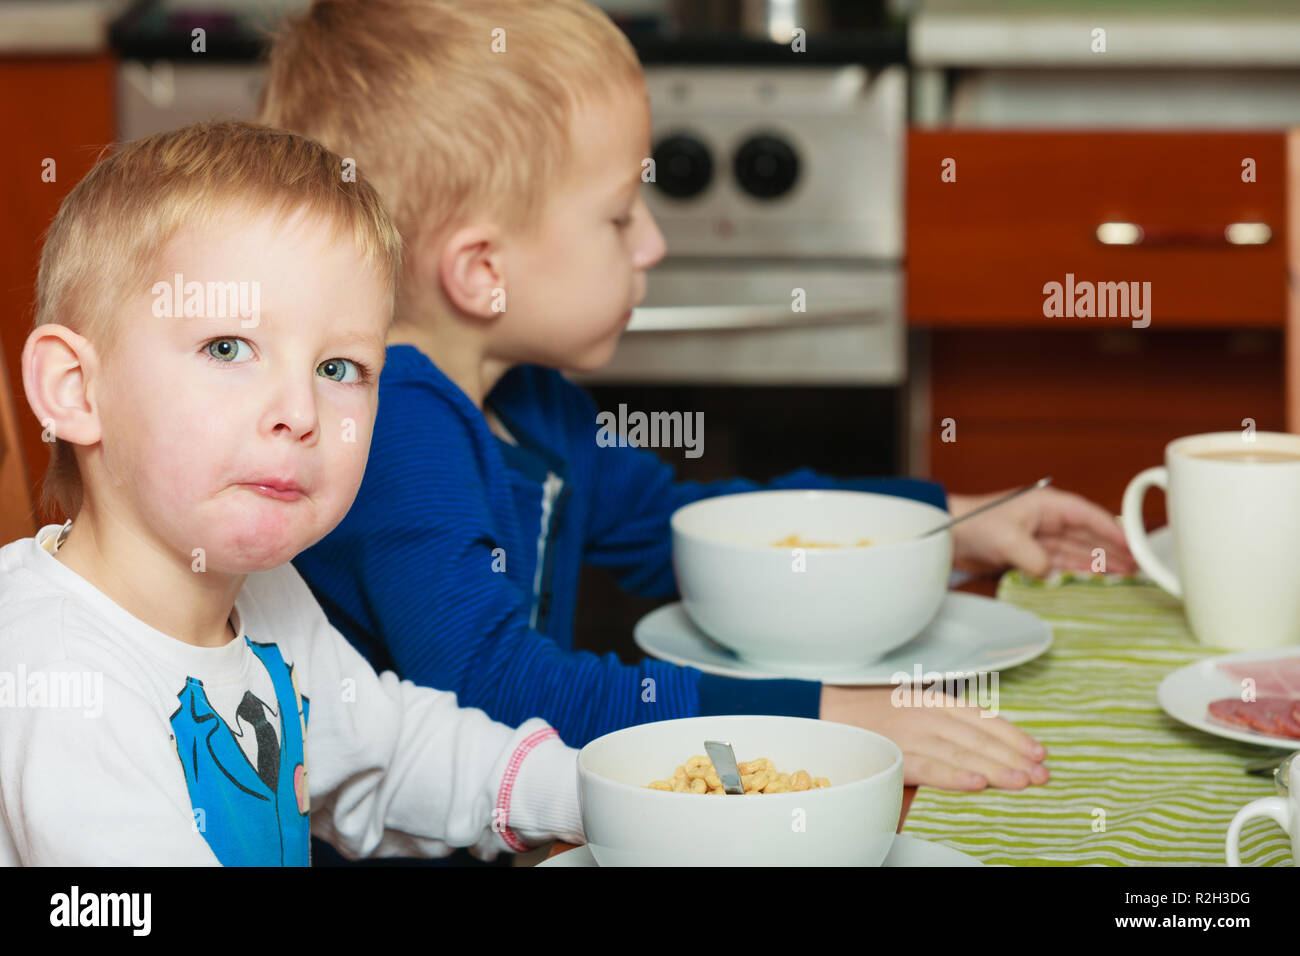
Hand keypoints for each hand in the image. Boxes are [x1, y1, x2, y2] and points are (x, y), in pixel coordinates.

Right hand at [819, 685, 1048, 790]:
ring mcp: (909, 734)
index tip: (1039, 752)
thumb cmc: (871, 717)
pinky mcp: (893, 754)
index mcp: (933, 700)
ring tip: (1025, 781)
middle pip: (979, 737)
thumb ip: (942, 730)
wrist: (822, 711)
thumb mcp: (910, 711)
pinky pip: (930, 768)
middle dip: (1014, 756)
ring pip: (962, 753)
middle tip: (1043, 774)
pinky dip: (955, 775)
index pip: (982, 718)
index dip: (1013, 735)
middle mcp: (925, 714)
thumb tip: (982, 755)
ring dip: (997, 768)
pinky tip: (980, 783)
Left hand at [947, 485, 1137, 576]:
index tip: (1134, 546)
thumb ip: (1034, 559)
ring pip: (1076, 552)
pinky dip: (1075, 573)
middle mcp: (1047, 520)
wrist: (946, 535)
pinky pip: (1059, 564)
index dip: (1113, 532)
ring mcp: (1039, 538)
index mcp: (1047, 506)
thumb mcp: (1008, 540)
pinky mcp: (1029, 554)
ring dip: (1098, 564)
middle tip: (1137, 568)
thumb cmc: (974, 524)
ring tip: (1123, 578)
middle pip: (1088, 536)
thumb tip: (1050, 575)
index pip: (1089, 517)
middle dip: (1112, 551)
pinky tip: (1092, 583)